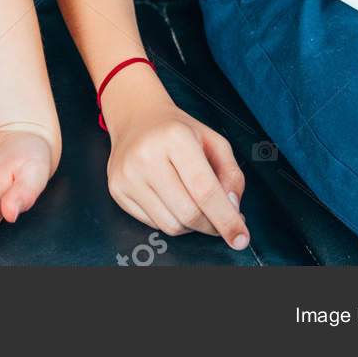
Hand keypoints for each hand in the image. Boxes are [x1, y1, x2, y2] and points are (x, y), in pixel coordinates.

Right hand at [100, 68, 250, 248]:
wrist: (137, 118)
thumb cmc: (178, 131)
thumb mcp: (214, 141)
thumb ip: (232, 175)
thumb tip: (233, 210)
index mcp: (175, 137)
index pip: (204, 190)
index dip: (226, 219)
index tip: (241, 238)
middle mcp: (146, 156)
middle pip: (188, 213)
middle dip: (212, 225)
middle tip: (221, 220)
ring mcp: (127, 175)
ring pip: (171, 225)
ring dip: (191, 225)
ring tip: (194, 204)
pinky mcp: (116, 190)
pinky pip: (153, 224)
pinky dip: (171, 220)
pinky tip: (172, 200)